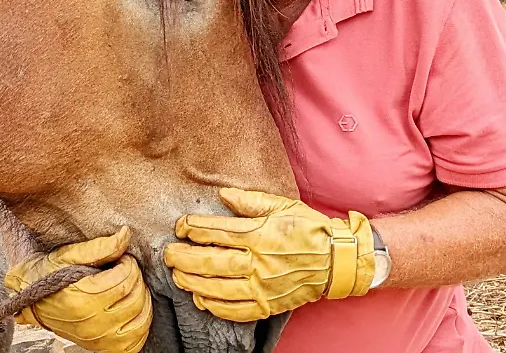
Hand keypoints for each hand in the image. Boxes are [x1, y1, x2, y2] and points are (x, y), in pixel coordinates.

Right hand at [4, 227, 151, 352]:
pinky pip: (133, 343)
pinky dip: (140, 326)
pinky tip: (132, 310)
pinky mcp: (101, 346)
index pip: (125, 280)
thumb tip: (125, 235)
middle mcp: (90, 323)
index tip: (122, 259)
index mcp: (81, 299)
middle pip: (134, 300)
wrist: (29, 298)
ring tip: (130, 287)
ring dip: (142, 300)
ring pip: (139, 322)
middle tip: (126, 270)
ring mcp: (97, 338)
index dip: (129, 264)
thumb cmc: (46, 275)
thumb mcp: (68, 255)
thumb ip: (99, 247)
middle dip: (136, 279)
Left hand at [162, 188, 374, 321]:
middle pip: (213, 261)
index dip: (194, 229)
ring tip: (178, 276)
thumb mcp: (282, 205)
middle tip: (168, 254)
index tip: (180, 226)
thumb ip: (250, 200)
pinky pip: (237, 310)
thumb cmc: (309, 229)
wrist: (337, 260)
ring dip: (194, 282)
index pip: (218, 231)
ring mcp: (263, 286)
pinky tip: (201, 299)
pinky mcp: (268, 304)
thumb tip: (222, 194)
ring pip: (219, 287)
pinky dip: (216, 307)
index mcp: (260, 234)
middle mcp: (259, 262)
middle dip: (185, 257)